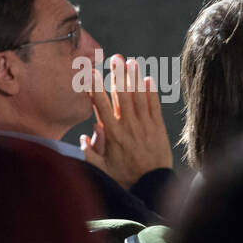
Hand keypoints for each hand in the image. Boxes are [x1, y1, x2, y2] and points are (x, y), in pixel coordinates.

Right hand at [81, 54, 172, 188]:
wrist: (152, 184)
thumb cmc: (125, 178)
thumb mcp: (103, 169)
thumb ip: (91, 153)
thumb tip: (83, 137)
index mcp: (112, 135)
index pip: (101, 106)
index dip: (96, 88)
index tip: (90, 72)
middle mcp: (128, 126)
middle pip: (121, 96)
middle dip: (118, 75)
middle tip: (115, 58)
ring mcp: (145, 125)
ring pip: (138, 97)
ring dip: (134, 78)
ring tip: (131, 62)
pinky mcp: (158, 127)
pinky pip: (154, 106)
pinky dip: (151, 92)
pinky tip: (148, 79)